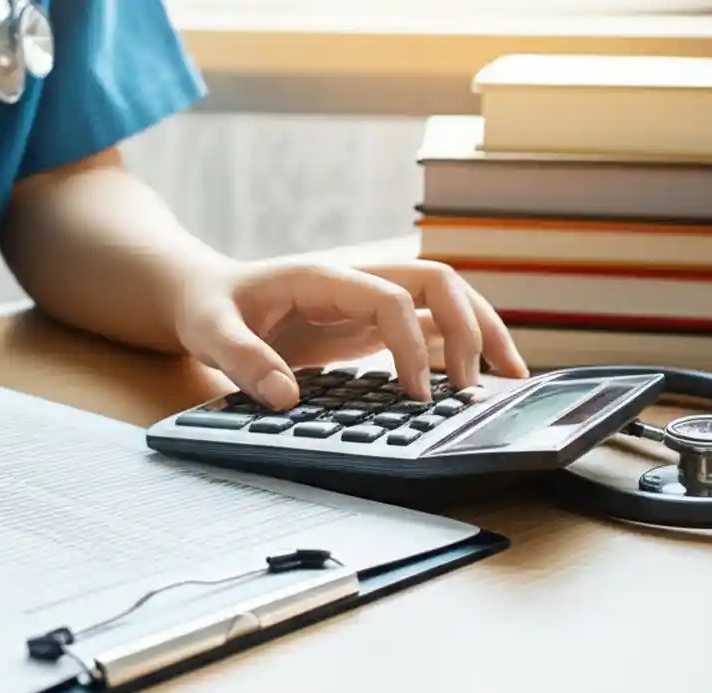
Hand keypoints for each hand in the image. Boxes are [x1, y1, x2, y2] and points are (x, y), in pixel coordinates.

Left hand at [174, 254, 528, 408]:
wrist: (203, 294)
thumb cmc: (207, 307)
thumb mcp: (210, 332)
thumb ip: (242, 361)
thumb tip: (286, 398)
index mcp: (324, 276)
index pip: (392, 298)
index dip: (411, 345)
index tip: (416, 397)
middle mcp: (356, 281)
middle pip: (438, 283)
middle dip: (470, 326)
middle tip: (480, 385)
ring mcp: (366, 301)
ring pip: (444, 299)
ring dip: (478, 331)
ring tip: (509, 379)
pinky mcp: (367, 324)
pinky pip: (426, 327)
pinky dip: (456, 349)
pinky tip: (474, 382)